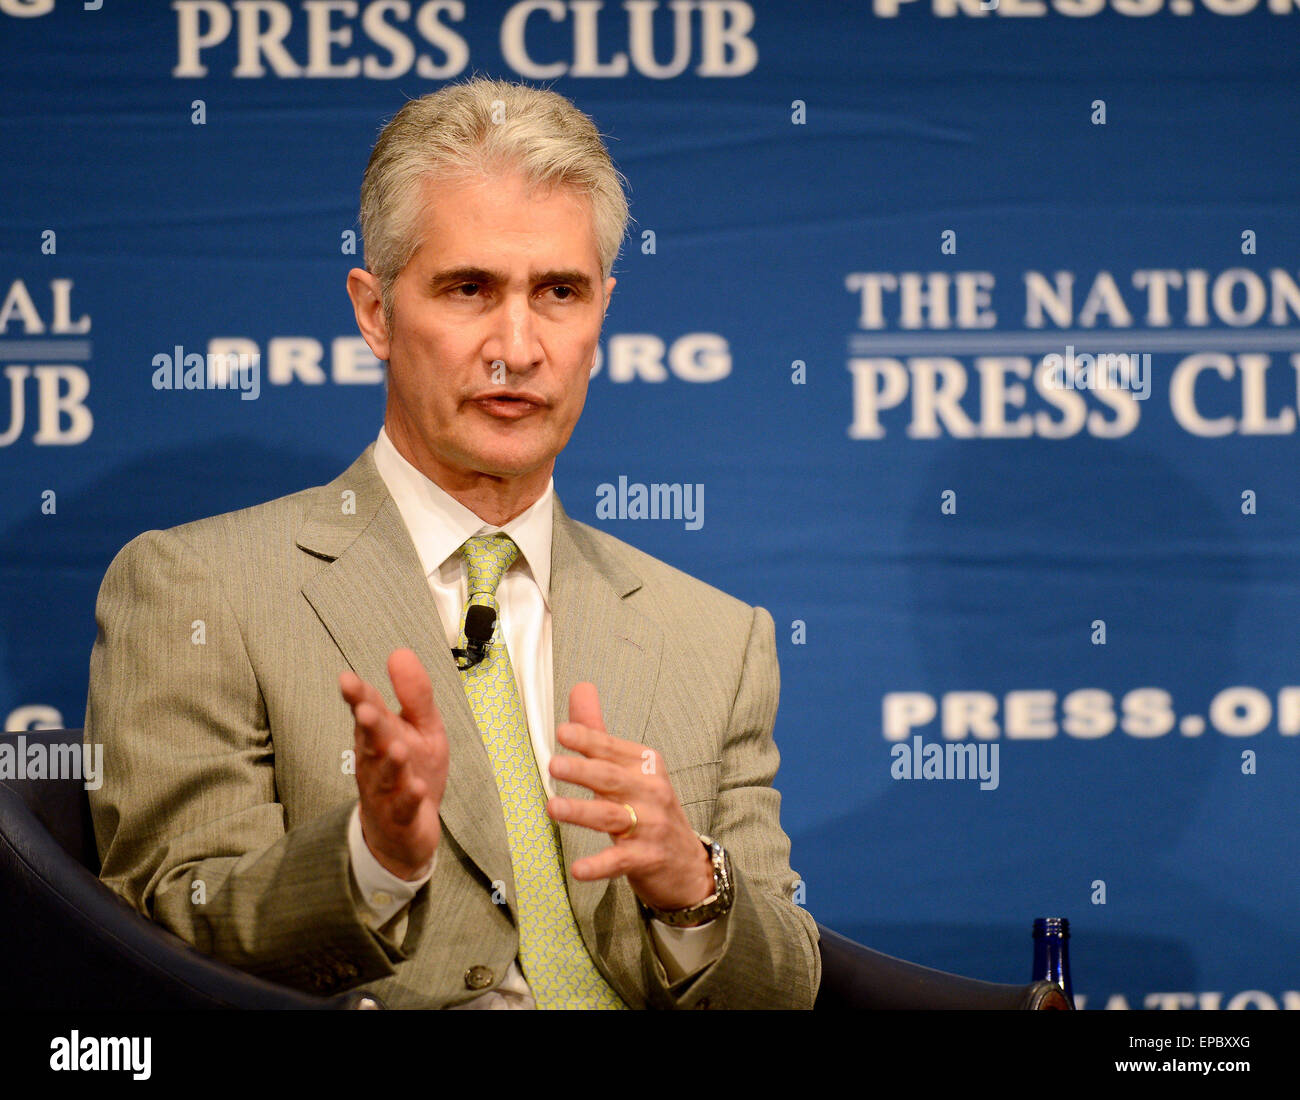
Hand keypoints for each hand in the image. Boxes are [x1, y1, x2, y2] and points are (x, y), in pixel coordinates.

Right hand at [339, 649, 446, 879]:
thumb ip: (414, 694)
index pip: (367, 710)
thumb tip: (399, 652)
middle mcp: (375, 761)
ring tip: (398, 748)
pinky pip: (403, 808)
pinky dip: (409, 798)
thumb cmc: (411, 771)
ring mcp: (385, 792)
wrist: (406, 832)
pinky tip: (418, 788)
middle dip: (368, 727)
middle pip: (370, 742)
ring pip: (385, 776)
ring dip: (390, 762)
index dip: (357, 696)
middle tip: (365, 711)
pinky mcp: (400, 818)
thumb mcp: (422, 728)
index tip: (346, 680)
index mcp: (379, 735)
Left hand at [546, 682, 714, 914]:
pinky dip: (600, 865)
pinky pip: (620, 860)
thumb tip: (580, 687)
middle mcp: (650, 791)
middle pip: (612, 778)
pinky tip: (579, 870)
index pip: (612, 749)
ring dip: (582, 812)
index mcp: (645, 765)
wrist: (687, 865)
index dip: (588, 740)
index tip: (562, 732)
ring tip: (552, 808)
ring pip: (612, 816)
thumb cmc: (650, 810)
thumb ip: (600, 733)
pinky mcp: (648, 859)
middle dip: (583, 771)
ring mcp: (651, 826)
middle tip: (554, 765)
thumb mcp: (630, 770)